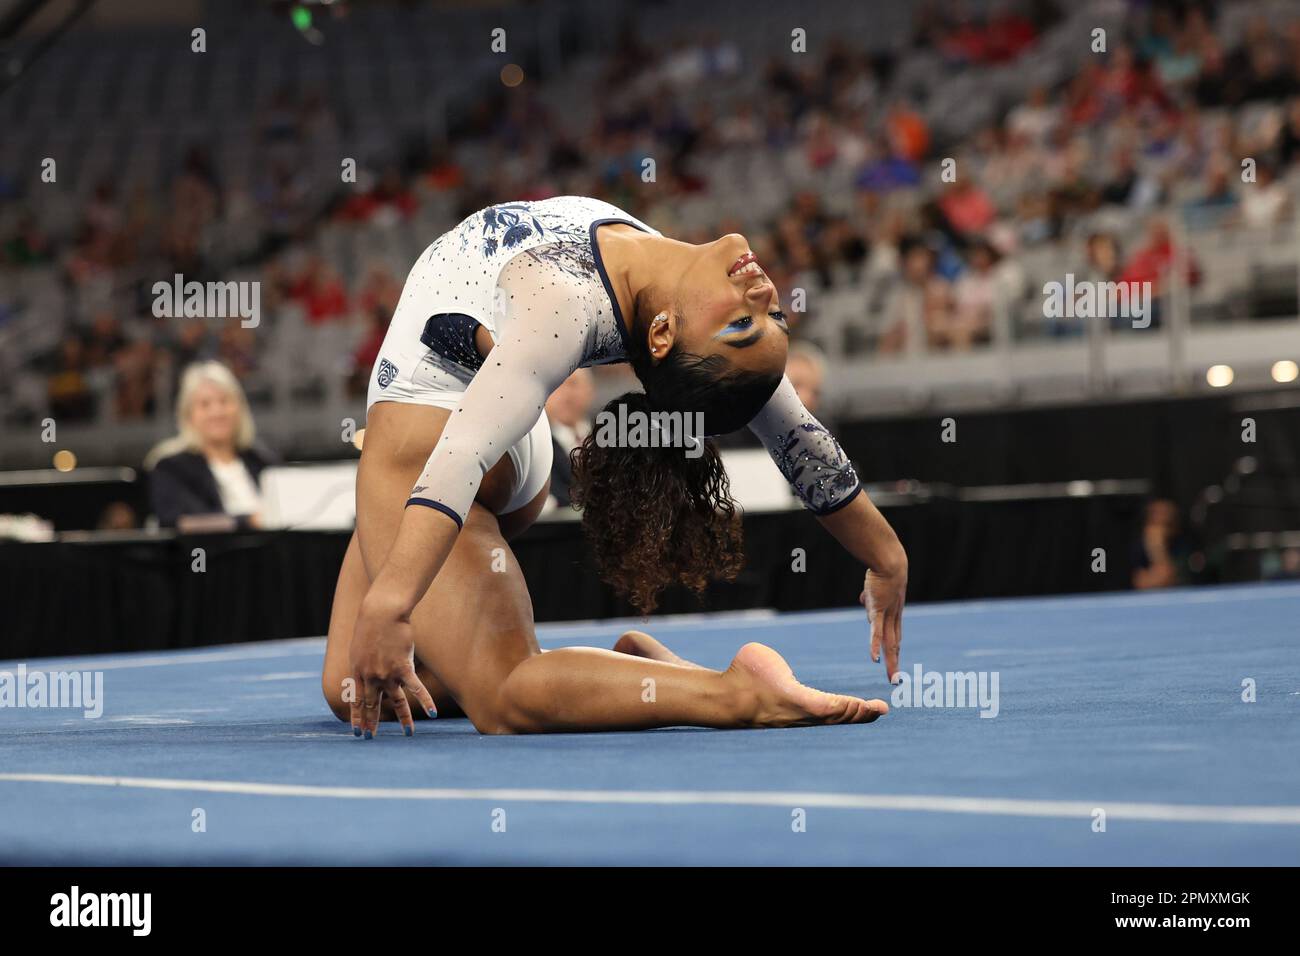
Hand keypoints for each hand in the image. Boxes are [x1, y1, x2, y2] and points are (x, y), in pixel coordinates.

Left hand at [349, 591, 435, 738]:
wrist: (382, 612)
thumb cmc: (371, 624)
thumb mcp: (360, 646)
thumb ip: (363, 661)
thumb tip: (366, 669)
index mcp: (358, 672)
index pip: (356, 701)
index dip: (357, 718)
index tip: (357, 732)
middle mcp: (371, 677)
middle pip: (372, 705)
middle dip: (371, 723)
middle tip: (370, 739)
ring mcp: (387, 674)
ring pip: (396, 702)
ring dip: (403, 719)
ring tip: (408, 734)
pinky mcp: (403, 667)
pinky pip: (415, 688)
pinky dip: (425, 701)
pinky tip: (431, 713)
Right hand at [860, 563, 905, 680]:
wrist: (890, 561)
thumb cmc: (882, 569)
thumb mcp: (875, 587)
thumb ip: (870, 595)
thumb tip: (864, 598)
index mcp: (893, 613)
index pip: (894, 636)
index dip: (894, 651)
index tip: (893, 663)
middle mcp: (893, 618)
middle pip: (894, 645)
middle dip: (894, 663)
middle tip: (895, 681)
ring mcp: (887, 616)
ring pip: (888, 643)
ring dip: (890, 662)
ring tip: (892, 678)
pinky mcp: (878, 611)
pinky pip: (876, 633)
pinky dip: (875, 647)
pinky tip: (875, 660)